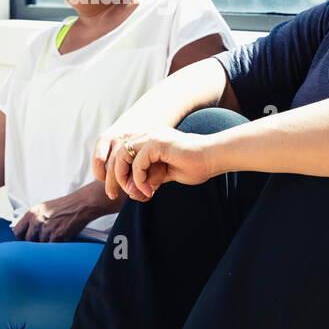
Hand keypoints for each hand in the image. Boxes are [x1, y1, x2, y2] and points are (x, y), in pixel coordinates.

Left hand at [12, 192, 93, 241]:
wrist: (80, 204)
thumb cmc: (64, 206)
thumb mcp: (44, 208)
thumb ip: (33, 219)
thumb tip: (25, 233)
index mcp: (32, 213)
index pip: (17, 232)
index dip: (21, 239)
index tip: (25, 241)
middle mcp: (37, 220)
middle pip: (28, 241)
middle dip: (35, 243)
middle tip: (43, 240)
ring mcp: (46, 228)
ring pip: (40, 245)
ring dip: (47, 243)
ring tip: (55, 235)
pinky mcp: (56, 235)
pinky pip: (51, 247)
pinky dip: (55, 245)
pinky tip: (61, 238)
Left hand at [94, 126, 215, 200]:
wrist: (214, 157)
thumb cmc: (197, 165)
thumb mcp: (166, 173)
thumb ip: (150, 177)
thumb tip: (134, 190)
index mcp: (149, 138)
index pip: (123, 153)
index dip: (119, 172)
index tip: (126, 192)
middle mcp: (148, 134)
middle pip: (117, 153)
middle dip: (114, 176)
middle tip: (118, 194)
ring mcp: (152, 136)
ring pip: (122, 155)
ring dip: (123, 177)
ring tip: (133, 192)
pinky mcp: (157, 143)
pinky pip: (137, 162)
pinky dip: (139, 179)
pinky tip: (148, 189)